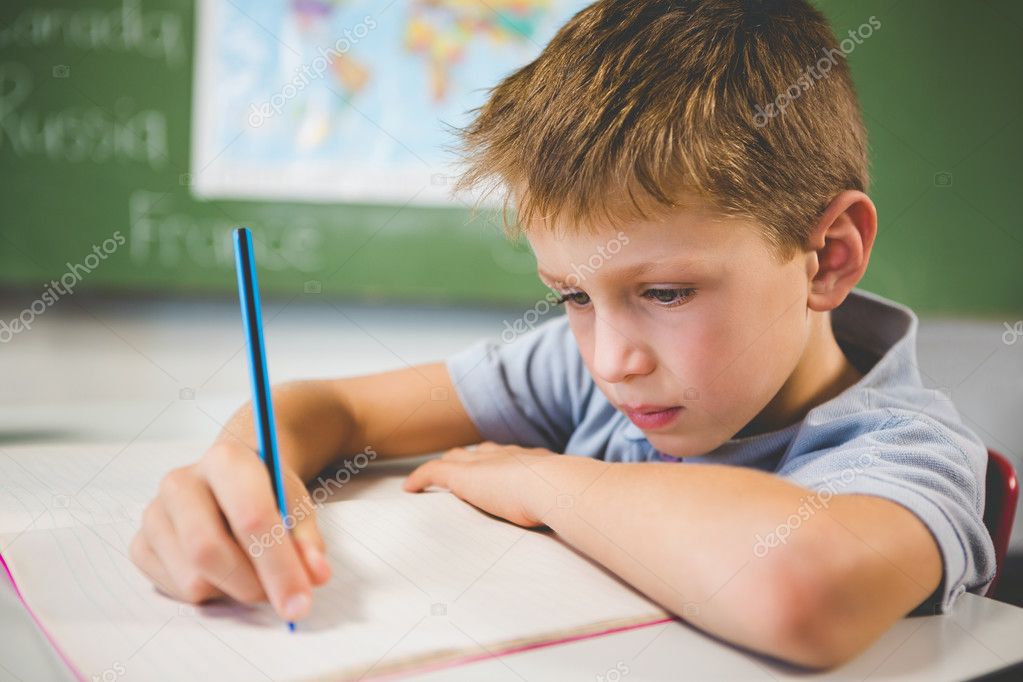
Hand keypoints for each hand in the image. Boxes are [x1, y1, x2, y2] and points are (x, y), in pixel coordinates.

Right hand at [130, 440, 331, 620]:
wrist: (233, 477)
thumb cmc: (267, 491)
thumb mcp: (296, 504)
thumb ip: (307, 540)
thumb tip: (316, 575)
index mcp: (225, 459)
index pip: (251, 518)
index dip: (279, 566)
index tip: (300, 601)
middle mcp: (180, 482)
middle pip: (208, 550)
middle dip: (251, 585)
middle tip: (279, 598)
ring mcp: (154, 513)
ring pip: (192, 578)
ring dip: (232, 590)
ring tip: (251, 571)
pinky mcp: (141, 544)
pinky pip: (175, 590)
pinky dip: (209, 593)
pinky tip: (223, 570)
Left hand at [402, 441, 560, 526]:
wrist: (556, 487)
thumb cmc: (570, 498)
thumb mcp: (573, 500)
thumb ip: (574, 506)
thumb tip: (591, 519)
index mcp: (534, 461)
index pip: (512, 457)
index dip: (500, 462)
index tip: (498, 471)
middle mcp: (508, 455)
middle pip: (481, 452)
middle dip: (471, 459)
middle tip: (462, 469)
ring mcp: (485, 464)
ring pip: (457, 458)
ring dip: (446, 467)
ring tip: (433, 479)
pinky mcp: (463, 476)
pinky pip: (434, 472)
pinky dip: (421, 478)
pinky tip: (409, 488)